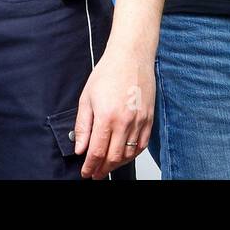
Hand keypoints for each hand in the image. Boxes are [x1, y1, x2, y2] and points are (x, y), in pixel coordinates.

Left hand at [74, 44, 153, 178]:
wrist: (131, 56)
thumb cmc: (109, 72)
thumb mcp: (87, 98)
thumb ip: (82, 126)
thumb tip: (80, 148)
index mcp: (106, 116)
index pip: (97, 151)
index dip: (90, 166)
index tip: (86, 172)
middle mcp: (125, 120)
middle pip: (114, 157)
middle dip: (102, 169)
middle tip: (95, 173)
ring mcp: (139, 120)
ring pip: (129, 153)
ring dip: (117, 164)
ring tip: (108, 165)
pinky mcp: (149, 117)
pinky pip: (143, 144)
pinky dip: (133, 154)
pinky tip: (125, 154)